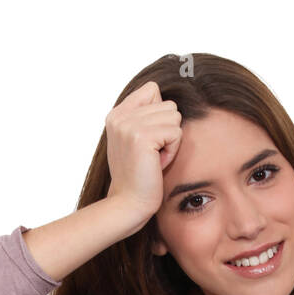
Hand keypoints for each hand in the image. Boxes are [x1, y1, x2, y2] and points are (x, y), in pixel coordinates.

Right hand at [103, 80, 182, 231]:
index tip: (148, 141)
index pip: (152, 90)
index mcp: (117, 114)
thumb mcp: (135, 141)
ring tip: (154, 159)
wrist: (128, 204)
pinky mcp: (142, 137)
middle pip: (168, 104)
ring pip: (174, 117)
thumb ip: (144, 116)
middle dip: (167, 131)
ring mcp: (129, 125)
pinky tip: (157, 164)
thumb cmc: (137, 178)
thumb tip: (167, 100)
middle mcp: (120, 116)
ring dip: (171, 141)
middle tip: (152, 154)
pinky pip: (176, 133)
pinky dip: (172, 151)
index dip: (160, 115)